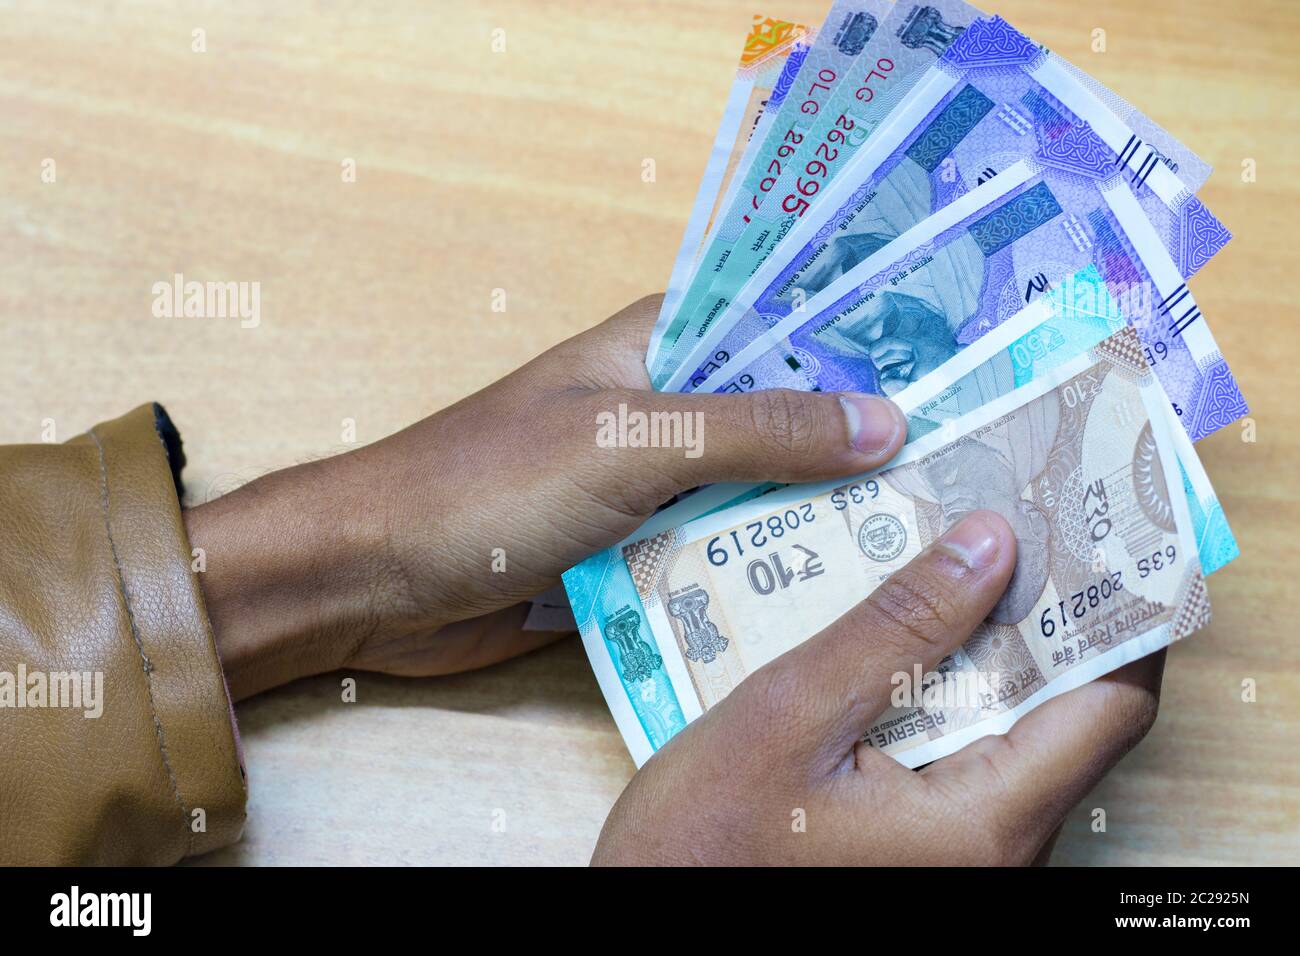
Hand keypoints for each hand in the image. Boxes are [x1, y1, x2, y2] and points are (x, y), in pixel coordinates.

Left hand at [186, 295, 908, 697]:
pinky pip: (723, 554)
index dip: (868, 337)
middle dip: (863, 442)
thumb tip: (881, 421)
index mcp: (660, 344)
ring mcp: (653, 484)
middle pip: (785, 416)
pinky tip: (845, 597)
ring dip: (825, 515)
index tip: (966, 365)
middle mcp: (666, 407)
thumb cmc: (486, 485)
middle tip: (973, 470)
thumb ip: (753, 428)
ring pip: (761, 492)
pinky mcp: (638, 551)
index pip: (785, 321)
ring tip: (933, 536)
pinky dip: (770, 571)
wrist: (377, 581)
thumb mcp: (629, 440)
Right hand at [591, 511, 1163, 865]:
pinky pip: (967, 749)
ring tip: (960, 553)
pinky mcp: (926, 843)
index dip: (1117, 611)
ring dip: (991, 644)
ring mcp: (962, 849)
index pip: (1109, 704)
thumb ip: (895, 629)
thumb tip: (991, 545)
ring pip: (1014, 727)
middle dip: (1046, 611)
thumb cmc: (703, 844)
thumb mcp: (790, 715)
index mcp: (984, 822)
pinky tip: (908, 630)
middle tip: (1015, 517)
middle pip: (1068, 712)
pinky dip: (950, 684)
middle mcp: (997, 848)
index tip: (1093, 529)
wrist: (650, 908)